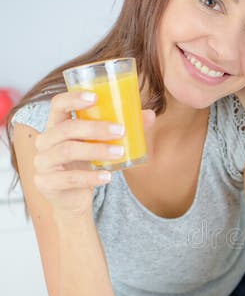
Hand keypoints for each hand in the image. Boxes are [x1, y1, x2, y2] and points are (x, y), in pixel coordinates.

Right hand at [33, 91, 154, 216]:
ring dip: (96, 150)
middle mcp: (45, 141)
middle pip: (66, 128)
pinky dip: (91, 177)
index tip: (95, 97)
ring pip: (67, 151)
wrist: (73, 198)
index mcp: (56, 126)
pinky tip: (108, 177)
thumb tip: (150, 115)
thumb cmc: (85, 164)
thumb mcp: (100, 145)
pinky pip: (69, 178)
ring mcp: (43, 162)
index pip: (58, 105)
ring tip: (120, 152)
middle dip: (95, 128)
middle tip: (120, 130)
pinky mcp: (46, 183)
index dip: (73, 98)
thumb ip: (120, 129)